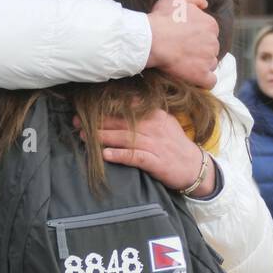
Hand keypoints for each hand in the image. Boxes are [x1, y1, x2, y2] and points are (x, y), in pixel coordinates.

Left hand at [81, 108, 216, 194]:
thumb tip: (125, 105)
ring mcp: (155, 144)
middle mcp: (153, 127)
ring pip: (123, 138)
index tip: (87, 108)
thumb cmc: (176, 145)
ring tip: (85, 137)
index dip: (105, 108)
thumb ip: (146, 114)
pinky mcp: (155, 161)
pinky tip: (105, 155)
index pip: (127, 108)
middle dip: (97, 122)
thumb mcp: (165, 122)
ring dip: (102, 138)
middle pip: (120, 122)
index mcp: (155, 115)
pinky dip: (119, 155)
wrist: (195, 167)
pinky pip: (133, 156)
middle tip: (77, 122)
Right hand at [147, 0, 219, 88]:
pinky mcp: (201, 75)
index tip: (185, 38)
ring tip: (185, 63)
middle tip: (183, 51)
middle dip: (200, 50)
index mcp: (211, 25)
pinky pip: (210, 81)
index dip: (198, 36)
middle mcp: (214, 42)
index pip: (210, 33)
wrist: (151, 40)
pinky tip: (195, 77)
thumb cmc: (162, 18)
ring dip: (201, 64)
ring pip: (211, 64)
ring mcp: (208, 60)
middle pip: (211, 49)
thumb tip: (206, 5)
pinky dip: (204, 80)